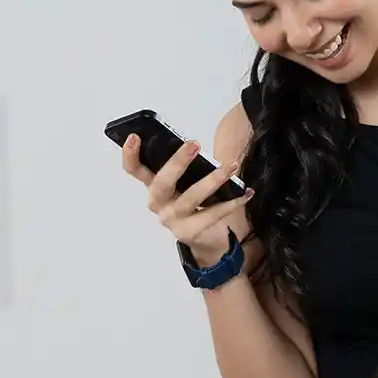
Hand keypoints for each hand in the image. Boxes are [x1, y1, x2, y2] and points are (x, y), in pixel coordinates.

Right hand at [121, 135, 252, 268]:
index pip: (134, 170)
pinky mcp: (189, 232)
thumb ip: (184, 169)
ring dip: (213, 180)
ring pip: (191, 198)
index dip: (130, 155)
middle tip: (195, 144)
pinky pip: (213, 214)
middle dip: (178, 162)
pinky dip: (233, 202)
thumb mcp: (183, 184)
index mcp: (153, 187)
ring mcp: (172, 219)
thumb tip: (198, 147)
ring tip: (231, 166)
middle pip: (162, 183)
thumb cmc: (193, 203)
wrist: (203, 240)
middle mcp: (158, 203)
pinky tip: (246, 192)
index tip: (134, 137)